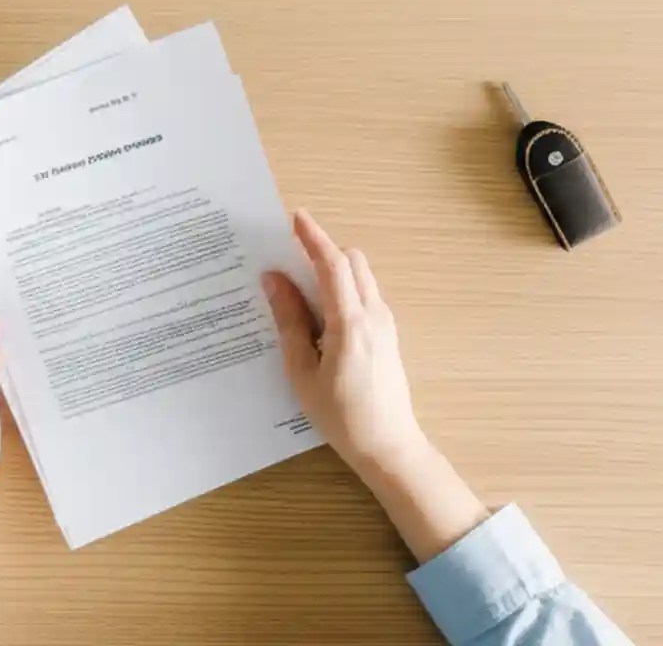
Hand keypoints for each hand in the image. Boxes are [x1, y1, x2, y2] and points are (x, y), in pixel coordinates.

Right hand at [264, 210, 487, 560]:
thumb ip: (290, 322)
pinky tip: (319, 313)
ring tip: (300, 286)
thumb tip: (274, 279)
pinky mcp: (388, 336)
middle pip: (352, 262)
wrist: (388, 446)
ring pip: (362, 278)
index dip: (313, 237)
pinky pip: (366, 297)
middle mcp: (374, 314)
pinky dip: (343, 290)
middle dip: (323, 251)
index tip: (295, 216)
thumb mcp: (303, 372)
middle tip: (290, 254)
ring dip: (334, 271)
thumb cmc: (340, 415)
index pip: (332, 264)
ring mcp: (386, 324)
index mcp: (351, 321)